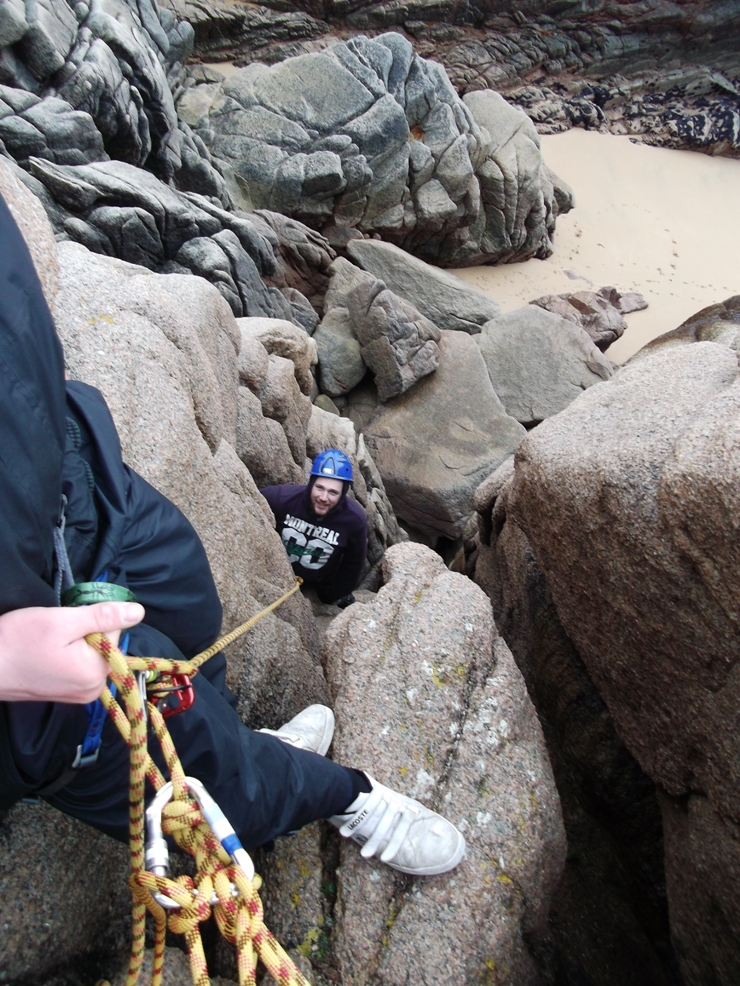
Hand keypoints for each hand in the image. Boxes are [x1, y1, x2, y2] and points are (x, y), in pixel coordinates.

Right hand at [0, 603, 143, 702]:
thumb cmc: (19, 642)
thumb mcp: (62, 621)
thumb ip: (102, 616)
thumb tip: (138, 612)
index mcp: (97, 673)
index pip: (114, 632)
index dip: (93, 619)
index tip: (67, 622)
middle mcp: (93, 689)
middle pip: (105, 644)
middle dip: (84, 631)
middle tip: (54, 633)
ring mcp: (80, 694)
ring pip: (92, 652)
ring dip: (74, 641)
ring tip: (48, 643)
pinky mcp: (67, 693)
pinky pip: (80, 664)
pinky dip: (67, 653)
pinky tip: (46, 653)